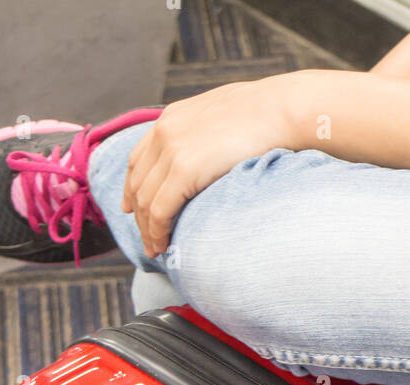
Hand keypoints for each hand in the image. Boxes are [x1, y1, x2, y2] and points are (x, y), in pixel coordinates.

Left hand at [121, 75, 298, 257]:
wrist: (279, 110)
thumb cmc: (265, 115)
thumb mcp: (223, 117)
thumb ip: (207, 135)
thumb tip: (215, 151)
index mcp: (172, 118)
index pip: (138, 158)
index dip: (132, 187)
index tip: (131, 209)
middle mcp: (164, 132)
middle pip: (138, 183)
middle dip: (139, 217)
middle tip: (148, 241)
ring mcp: (171, 150)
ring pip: (145, 201)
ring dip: (147, 230)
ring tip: (155, 250)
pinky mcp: (183, 170)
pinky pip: (159, 210)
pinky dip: (157, 232)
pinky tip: (163, 245)